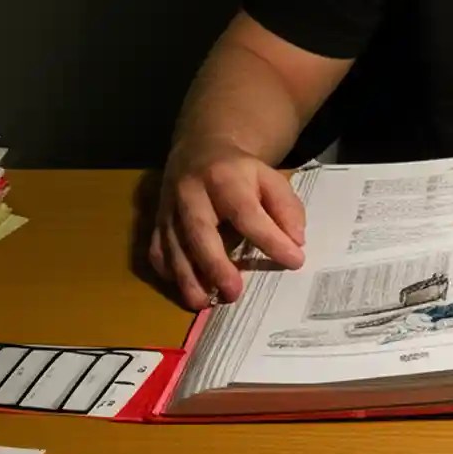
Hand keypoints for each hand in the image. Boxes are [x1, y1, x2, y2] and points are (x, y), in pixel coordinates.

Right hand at [148, 140, 305, 309]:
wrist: (199, 151)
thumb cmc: (240, 173)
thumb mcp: (270, 178)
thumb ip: (287, 208)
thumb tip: (296, 241)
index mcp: (225, 178)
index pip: (248, 213)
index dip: (270, 239)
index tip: (294, 262)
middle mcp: (191, 192)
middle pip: (199, 231)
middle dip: (215, 265)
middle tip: (234, 293)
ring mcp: (169, 208)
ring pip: (173, 246)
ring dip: (188, 278)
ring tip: (206, 302)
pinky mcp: (156, 222)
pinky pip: (157, 251)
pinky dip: (169, 274)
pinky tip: (188, 289)